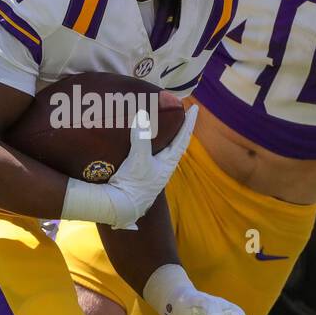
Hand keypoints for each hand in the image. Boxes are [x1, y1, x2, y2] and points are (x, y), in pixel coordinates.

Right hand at [100, 104, 197, 228]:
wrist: (120, 206)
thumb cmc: (133, 184)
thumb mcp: (138, 160)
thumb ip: (141, 138)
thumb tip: (142, 116)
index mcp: (169, 163)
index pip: (183, 138)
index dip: (189, 122)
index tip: (194, 108)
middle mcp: (163, 167)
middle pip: (175, 143)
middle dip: (177, 127)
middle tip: (178, 112)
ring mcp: (152, 172)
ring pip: (162, 149)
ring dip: (162, 135)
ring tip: (161, 122)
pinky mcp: (140, 174)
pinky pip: (148, 154)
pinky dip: (148, 143)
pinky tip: (140, 139)